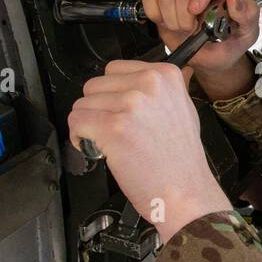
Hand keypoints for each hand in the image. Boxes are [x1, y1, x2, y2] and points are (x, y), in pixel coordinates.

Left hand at [67, 59, 229, 244]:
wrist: (185, 192)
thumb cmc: (182, 161)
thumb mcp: (185, 110)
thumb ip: (167, 90)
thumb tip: (168, 72)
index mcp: (166, 75)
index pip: (115, 69)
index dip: (111, 94)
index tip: (118, 111)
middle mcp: (149, 84)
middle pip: (94, 85)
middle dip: (98, 109)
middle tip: (113, 130)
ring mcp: (131, 104)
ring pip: (82, 104)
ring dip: (89, 125)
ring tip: (108, 142)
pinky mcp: (113, 126)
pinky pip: (76, 121)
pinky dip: (79, 138)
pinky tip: (97, 149)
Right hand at [141, 0, 260, 73]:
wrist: (213, 57)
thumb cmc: (230, 42)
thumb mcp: (249, 33)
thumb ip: (248, 15)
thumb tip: (235, 0)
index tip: (195, 10)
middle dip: (186, 17)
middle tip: (195, 31)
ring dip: (172, 20)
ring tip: (185, 29)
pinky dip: (155, 13)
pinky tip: (168, 23)